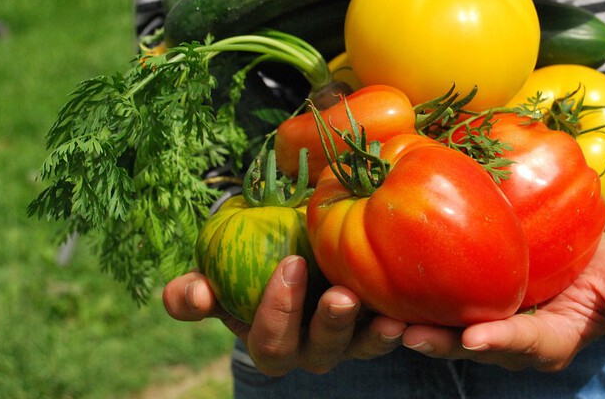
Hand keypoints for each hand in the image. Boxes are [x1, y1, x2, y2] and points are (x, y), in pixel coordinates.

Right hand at [162, 256, 406, 375]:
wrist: (291, 253)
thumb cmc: (248, 265)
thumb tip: (194, 294)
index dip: (276, 311)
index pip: (269, 341)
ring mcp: (348, 341)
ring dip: (373, 334)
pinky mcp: (378, 326)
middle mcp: (310, 349)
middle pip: (319, 351)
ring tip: (388, 316)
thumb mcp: (216, 276)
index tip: (290, 264)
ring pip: (361, 347)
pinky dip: (403, 323)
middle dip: (329, 325)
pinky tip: (411, 308)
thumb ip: (193, 292)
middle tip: (340, 295)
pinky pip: (392, 331)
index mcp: (270, 340)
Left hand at [399, 232, 604, 370]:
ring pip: (450, 332)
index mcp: (553, 338)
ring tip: (384, 320)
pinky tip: (385, 290)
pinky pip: (443, 306)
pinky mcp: (472, 301)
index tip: (475, 337)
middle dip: (443, 343)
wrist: (590, 249)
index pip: (526, 343)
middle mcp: (515, 339)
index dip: (502, 341)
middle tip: (408, 334)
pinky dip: (416, 302)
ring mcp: (491, 321)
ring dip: (419, 328)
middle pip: (476, 346)